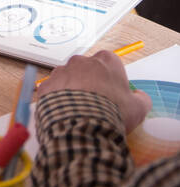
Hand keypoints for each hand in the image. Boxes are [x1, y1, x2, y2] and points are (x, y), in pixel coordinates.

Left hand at [35, 51, 151, 132]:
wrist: (82, 126)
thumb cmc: (112, 112)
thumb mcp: (137, 108)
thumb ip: (140, 99)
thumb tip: (140, 97)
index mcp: (105, 61)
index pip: (109, 63)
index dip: (111, 79)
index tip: (112, 93)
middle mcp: (81, 61)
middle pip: (86, 70)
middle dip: (89, 84)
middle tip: (95, 103)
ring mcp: (61, 72)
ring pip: (66, 79)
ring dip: (71, 91)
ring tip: (78, 111)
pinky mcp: (46, 86)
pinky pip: (51, 92)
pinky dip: (56, 101)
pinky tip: (63, 115)